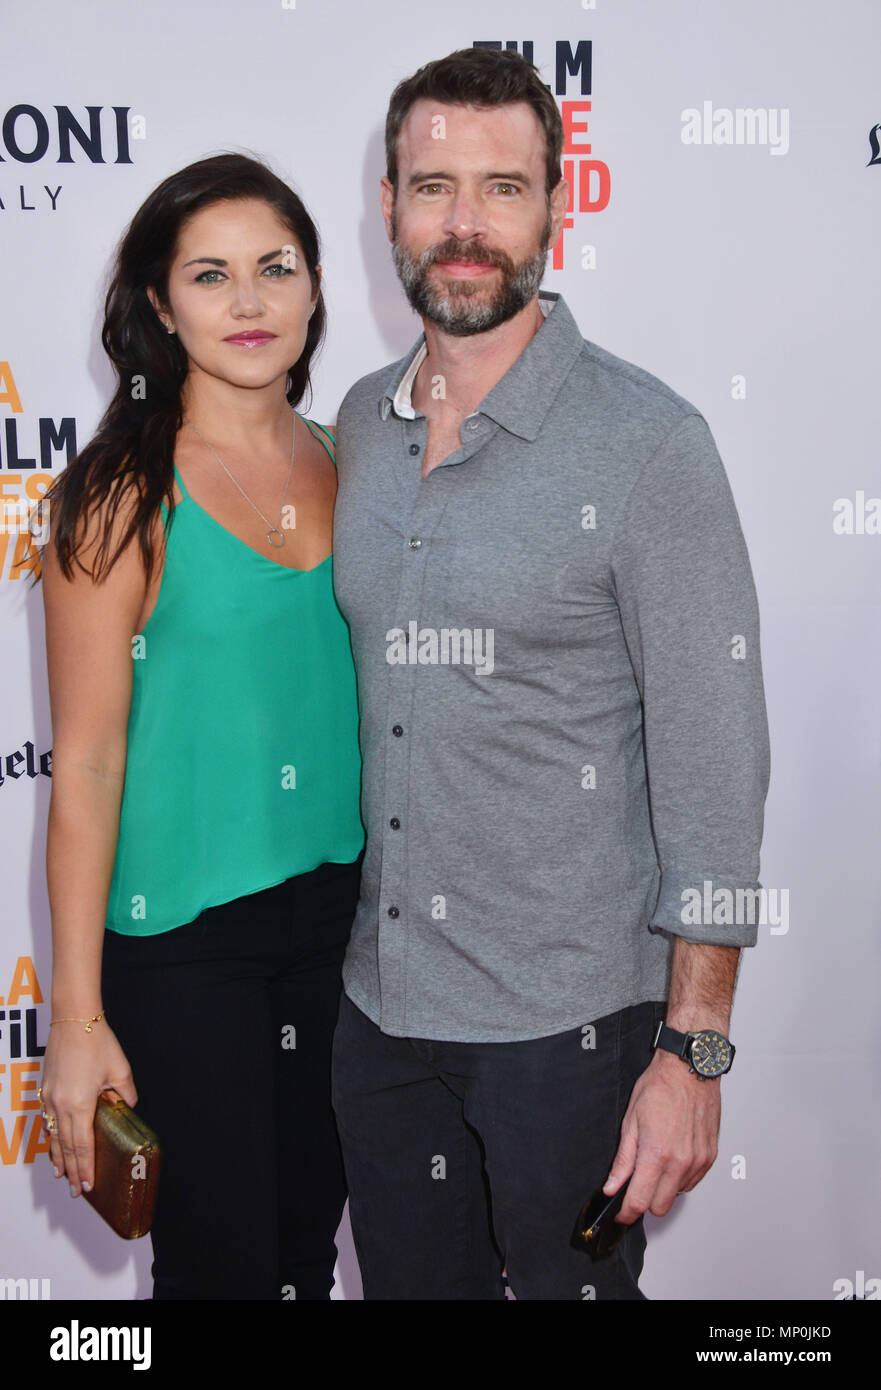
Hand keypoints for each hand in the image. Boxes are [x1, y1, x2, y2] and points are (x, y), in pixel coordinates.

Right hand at [40, 1021, 136, 1196]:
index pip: (82, 1145)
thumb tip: (126, 1106)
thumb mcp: (120, 1070)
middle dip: (72, 1171)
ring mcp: (49, 1098)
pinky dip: (50, 1138)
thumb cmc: (97, 1041)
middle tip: (77, 1191)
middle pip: (66, 1147)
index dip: (85, 1167)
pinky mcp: (44, 1090)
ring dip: (58, 1159)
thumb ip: (124, 1094)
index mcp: (79, 1104)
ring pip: (53, 1136)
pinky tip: (53, 1146)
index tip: (89, 1184)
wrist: (73, 1019)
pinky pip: (46, 1122)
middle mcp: (60, 1105)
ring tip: (63, 1177)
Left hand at [601, 1049, 720, 1224]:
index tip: (621, 1213)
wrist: (690, 1069)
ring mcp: (698, 1161)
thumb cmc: (660, 1087)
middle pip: (660, 1207)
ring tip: (657, 1160)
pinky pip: (692, 1181)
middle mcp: (680, 1162)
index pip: (639, 1201)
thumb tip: (612, 1185)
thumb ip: (623, 1160)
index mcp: (656, 1154)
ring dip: (664, 1187)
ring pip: (677, 1195)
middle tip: (636, 1184)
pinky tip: (672, 1156)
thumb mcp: (630, 1121)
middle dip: (645, 1201)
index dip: (626, 1213)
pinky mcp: (710, 1157)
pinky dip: (680, 1177)